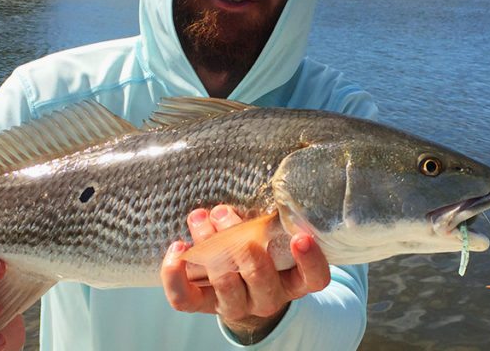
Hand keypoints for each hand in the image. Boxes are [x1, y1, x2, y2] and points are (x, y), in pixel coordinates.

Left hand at [160, 205, 331, 342]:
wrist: (239, 290)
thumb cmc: (261, 250)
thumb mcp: (275, 237)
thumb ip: (274, 220)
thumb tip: (266, 183)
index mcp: (294, 280)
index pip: (314, 278)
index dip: (309, 260)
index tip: (301, 236)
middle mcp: (268, 297)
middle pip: (259, 276)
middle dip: (240, 240)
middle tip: (225, 212)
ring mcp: (235, 304)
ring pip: (222, 280)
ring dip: (209, 241)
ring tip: (200, 217)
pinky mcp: (203, 305)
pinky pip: (184, 298)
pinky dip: (175, 273)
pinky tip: (178, 247)